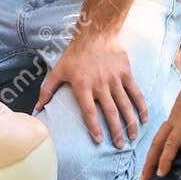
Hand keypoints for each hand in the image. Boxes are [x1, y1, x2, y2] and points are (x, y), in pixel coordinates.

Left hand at [35, 29, 148, 145]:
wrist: (95, 33)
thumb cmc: (75, 54)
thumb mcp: (58, 71)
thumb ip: (48, 90)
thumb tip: (37, 108)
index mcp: (83, 86)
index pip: (89, 111)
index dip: (94, 127)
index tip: (99, 141)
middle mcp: (100, 84)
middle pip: (110, 112)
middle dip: (116, 131)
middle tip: (119, 146)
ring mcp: (115, 79)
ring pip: (125, 105)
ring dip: (130, 123)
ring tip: (132, 137)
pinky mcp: (126, 74)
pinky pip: (135, 93)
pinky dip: (141, 106)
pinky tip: (144, 118)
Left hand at [142, 81, 180, 179]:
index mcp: (177, 115)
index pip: (163, 135)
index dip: (156, 149)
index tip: (153, 163)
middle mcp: (173, 119)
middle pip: (156, 142)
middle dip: (149, 161)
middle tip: (143, 178)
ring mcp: (177, 121)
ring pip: (159, 145)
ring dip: (151, 163)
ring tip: (146, 179)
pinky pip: (172, 144)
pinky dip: (165, 158)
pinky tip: (161, 172)